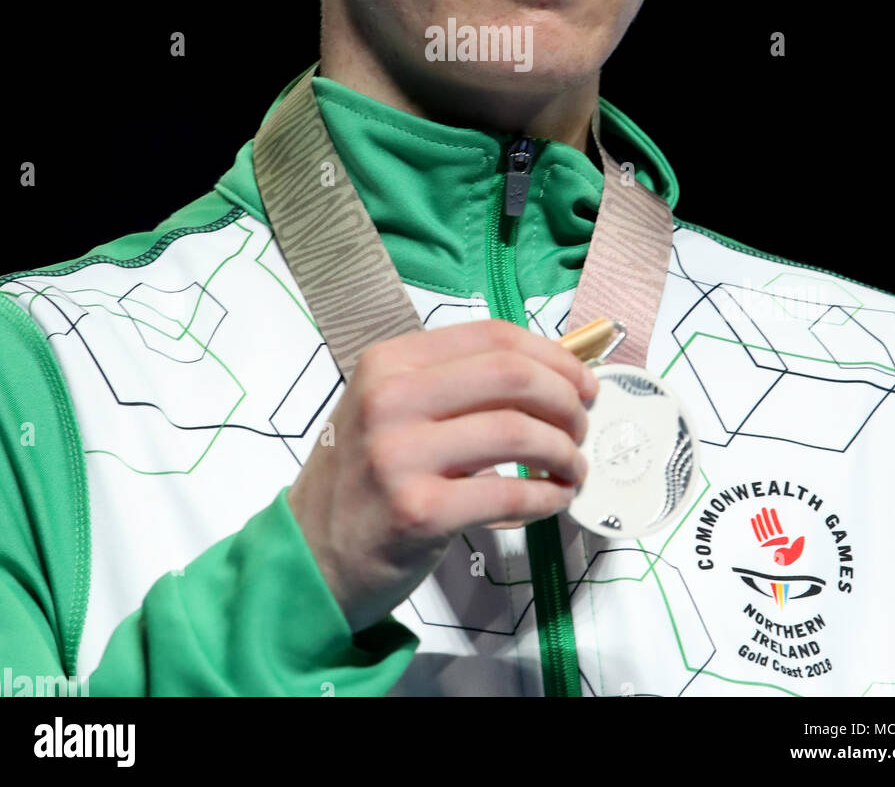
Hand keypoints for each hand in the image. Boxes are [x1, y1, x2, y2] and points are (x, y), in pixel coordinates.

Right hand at [287, 318, 598, 633]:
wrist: (312, 557)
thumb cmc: (364, 479)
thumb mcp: (392, 410)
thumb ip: (455, 386)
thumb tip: (553, 373)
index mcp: (389, 362)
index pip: (492, 337)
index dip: (553, 356)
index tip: (582, 380)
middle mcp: (390, 399)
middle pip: (512, 376)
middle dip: (566, 399)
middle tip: (582, 425)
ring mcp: (401, 455)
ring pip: (518, 432)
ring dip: (565, 451)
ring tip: (573, 466)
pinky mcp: (419, 511)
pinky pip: (509, 494)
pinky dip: (547, 496)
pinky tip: (554, 499)